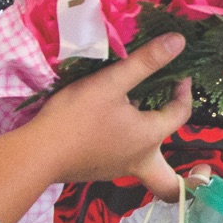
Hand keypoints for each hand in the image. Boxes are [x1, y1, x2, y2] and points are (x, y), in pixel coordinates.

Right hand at [31, 34, 190, 197]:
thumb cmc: (76, 117)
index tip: (179, 75)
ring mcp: (116, 170)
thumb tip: (179, 42)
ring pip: (146, 164)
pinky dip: (125, 144)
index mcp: (149, 139)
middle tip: (179, 143)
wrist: (37, 153)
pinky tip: (107, 122)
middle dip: (185, 173)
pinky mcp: (97, 170)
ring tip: (136, 111)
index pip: (180, 115)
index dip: (184, 92)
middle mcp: (138, 161)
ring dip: (149, 141)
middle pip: (170, 180)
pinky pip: (122, 160)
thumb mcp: (111, 83)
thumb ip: (145, 62)